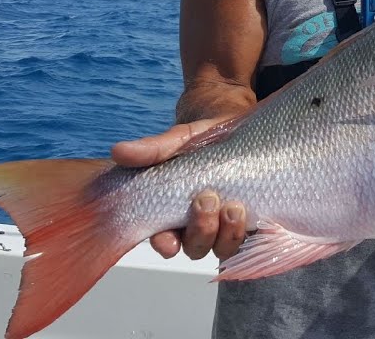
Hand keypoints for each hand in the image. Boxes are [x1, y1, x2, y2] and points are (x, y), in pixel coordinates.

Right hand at [111, 119, 248, 260]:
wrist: (233, 126)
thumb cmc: (199, 139)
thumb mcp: (176, 140)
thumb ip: (152, 150)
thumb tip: (118, 151)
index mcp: (173, 213)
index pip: (164, 240)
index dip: (165, 244)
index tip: (168, 240)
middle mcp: (198, 225)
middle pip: (196, 247)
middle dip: (202, 231)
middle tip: (206, 200)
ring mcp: (226, 225)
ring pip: (224, 247)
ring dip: (229, 233)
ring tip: (234, 207)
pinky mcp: (254, 220)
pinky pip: (254, 238)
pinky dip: (254, 231)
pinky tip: (256, 216)